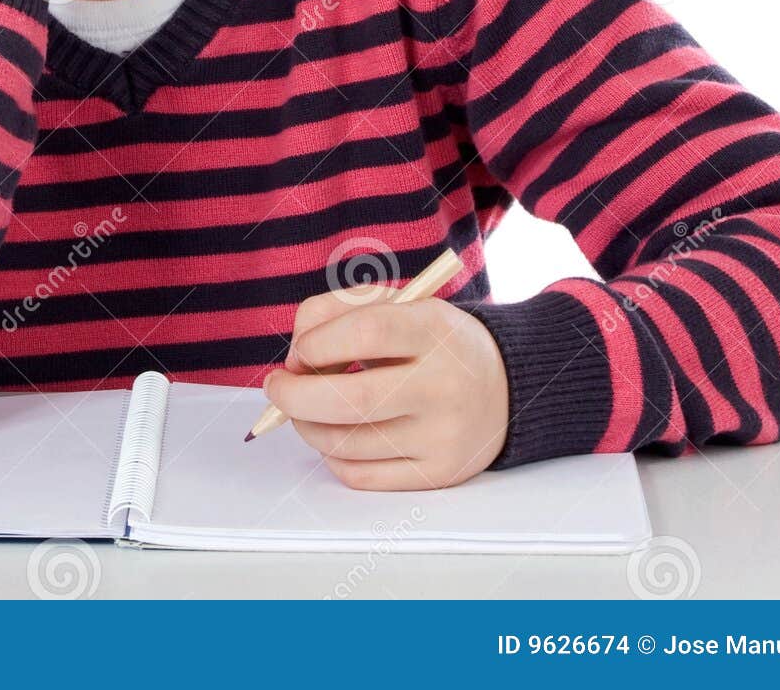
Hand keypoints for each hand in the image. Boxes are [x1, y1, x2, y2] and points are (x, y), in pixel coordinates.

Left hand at [260, 283, 510, 489]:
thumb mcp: (398, 304)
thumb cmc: (432, 340)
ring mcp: (442, 435)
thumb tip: (295, 357)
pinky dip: (333, 455)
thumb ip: (337, 313)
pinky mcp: (437, 474)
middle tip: (276, 388)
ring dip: (307, 426)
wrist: (503, 386)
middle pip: (350, 400)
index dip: (317, 342)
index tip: (299, 351)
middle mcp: (443, 385)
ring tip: (305, 409)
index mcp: (434, 330)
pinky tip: (336, 433)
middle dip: (294, 396)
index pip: (365, 332)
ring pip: (347, 443)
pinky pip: (361, 475)